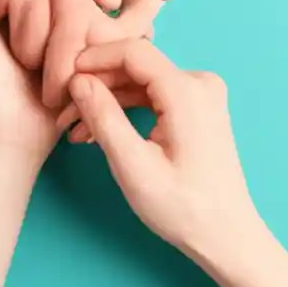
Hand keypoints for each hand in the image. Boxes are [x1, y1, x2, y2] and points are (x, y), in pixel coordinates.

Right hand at [60, 40, 257, 256]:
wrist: (226, 234)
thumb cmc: (183, 208)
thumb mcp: (133, 165)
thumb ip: (104, 118)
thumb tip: (78, 82)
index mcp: (187, 91)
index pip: (132, 51)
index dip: (92, 59)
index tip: (61, 78)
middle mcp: (200, 83)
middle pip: (136, 65)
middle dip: (96, 85)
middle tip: (62, 113)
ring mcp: (202, 95)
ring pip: (141, 81)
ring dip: (107, 100)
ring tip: (74, 129)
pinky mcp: (198, 109)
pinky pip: (154, 95)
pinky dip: (126, 109)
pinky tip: (98, 131)